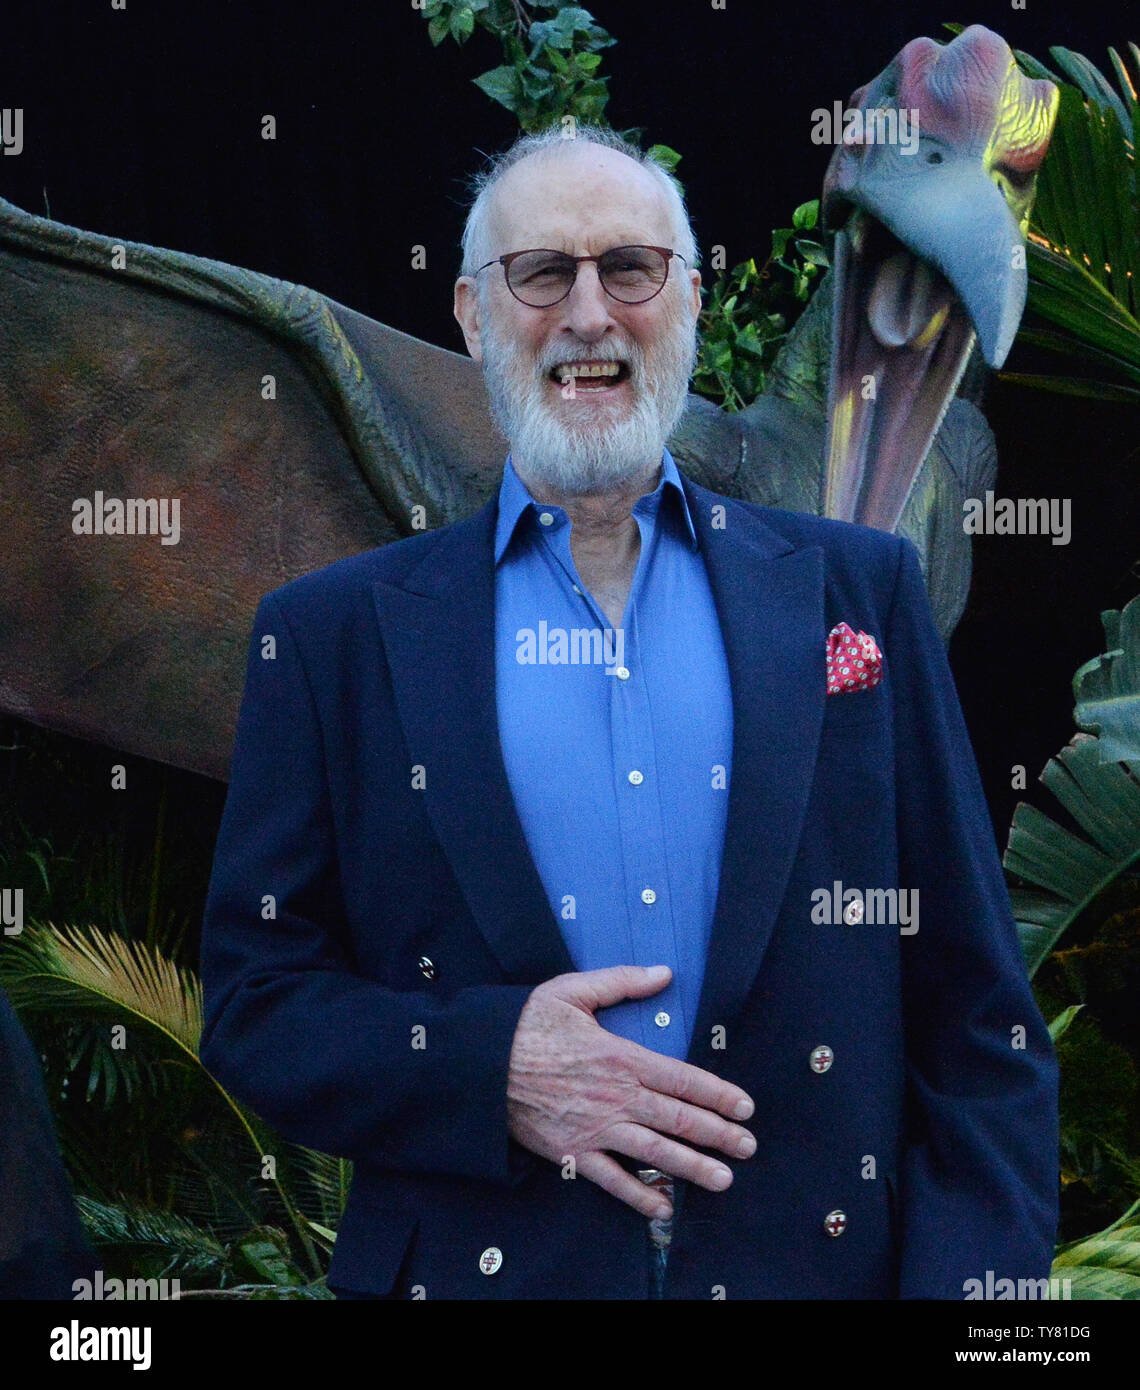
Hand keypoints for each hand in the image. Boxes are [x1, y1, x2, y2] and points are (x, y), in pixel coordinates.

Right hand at [506, 964, 754, 1218]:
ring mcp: (596, 1128)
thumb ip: (622, 982)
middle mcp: (616, 1096)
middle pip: (679, 1119)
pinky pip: (612, 1179)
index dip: (718, 1094)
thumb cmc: (526, 1023)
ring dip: (692, 1168)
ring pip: (655, 1152)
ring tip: (724, 1179)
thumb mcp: (573, 990)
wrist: (480, 1063)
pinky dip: (639, 1196)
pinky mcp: (573, 1152)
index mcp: (621, 1056)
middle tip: (748, 1147)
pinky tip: (662, 1208)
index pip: (683, 1079)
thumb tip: (664, 973)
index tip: (745, 1107)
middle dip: (718, 1134)